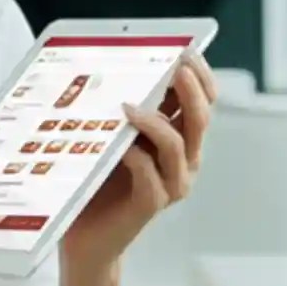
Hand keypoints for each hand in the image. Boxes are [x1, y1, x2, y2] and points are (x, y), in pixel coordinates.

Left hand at [60, 51, 217, 271]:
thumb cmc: (96, 179)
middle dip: (191, 89)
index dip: (201, 76)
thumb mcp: (111, 135)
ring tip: (129, 105)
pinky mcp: (150, 203)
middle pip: (199, 118)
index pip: (202, 101)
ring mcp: (170, 183)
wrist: (84, 235)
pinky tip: (118, 145)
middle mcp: (182, 160)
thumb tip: (115, 63)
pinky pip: (150, 174)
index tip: (187, 50)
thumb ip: (121, 108)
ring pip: (177, 144)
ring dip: (155, 121)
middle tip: (176, 66)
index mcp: (177, 137)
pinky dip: (135, 156)